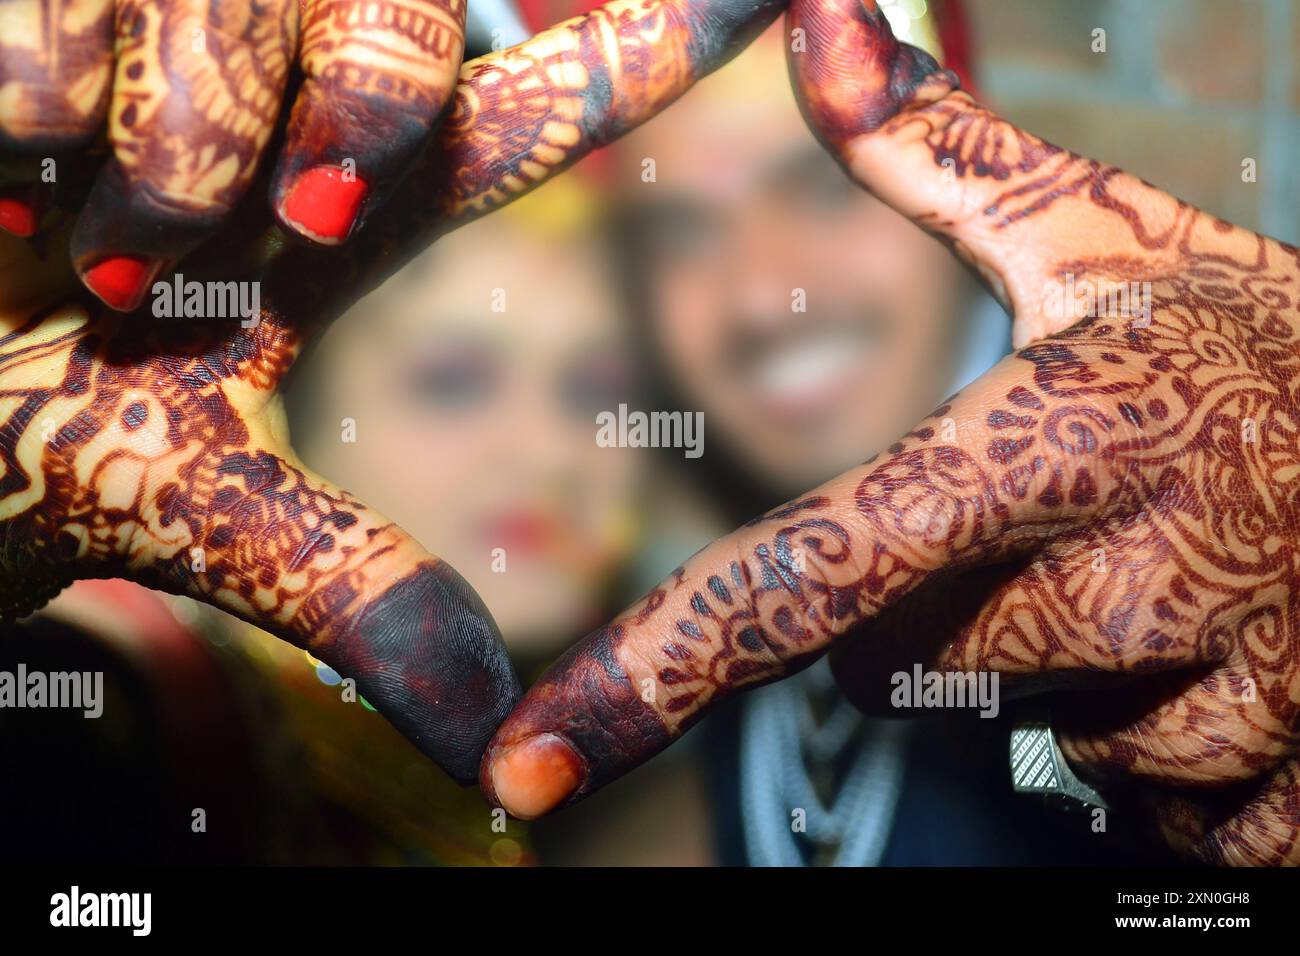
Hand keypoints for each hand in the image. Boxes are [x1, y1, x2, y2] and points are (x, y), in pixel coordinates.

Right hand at [0, 0, 784, 781]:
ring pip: (228, 29)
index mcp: (347, 215)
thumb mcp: (206, 518)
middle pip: (401, 42)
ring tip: (73, 252)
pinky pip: (69, 32)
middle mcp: (275, 102)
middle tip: (187, 268)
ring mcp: (160, 34)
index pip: (527, 111)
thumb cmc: (32, 456)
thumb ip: (353, 593)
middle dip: (322, 140)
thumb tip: (491, 744)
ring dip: (148, 174)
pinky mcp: (49, 10)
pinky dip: (29, 121)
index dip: (649, 44)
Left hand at [481, 0, 1299, 864]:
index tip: (533, 761)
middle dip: (932, 603)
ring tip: (1150, 567)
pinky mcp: (1276, 796)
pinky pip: (1127, 796)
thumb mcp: (1108, 239)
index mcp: (1063, 441)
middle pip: (896, 660)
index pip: (814, 568)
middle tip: (1053, 519)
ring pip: (1011, 723)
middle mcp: (1140, 585)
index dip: (663, 664)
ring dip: (1046, 664)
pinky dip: (1136, 731)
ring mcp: (1227, 707)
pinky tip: (1208, 643)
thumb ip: (944, 155)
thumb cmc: (1249, 342)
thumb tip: (818, 25)